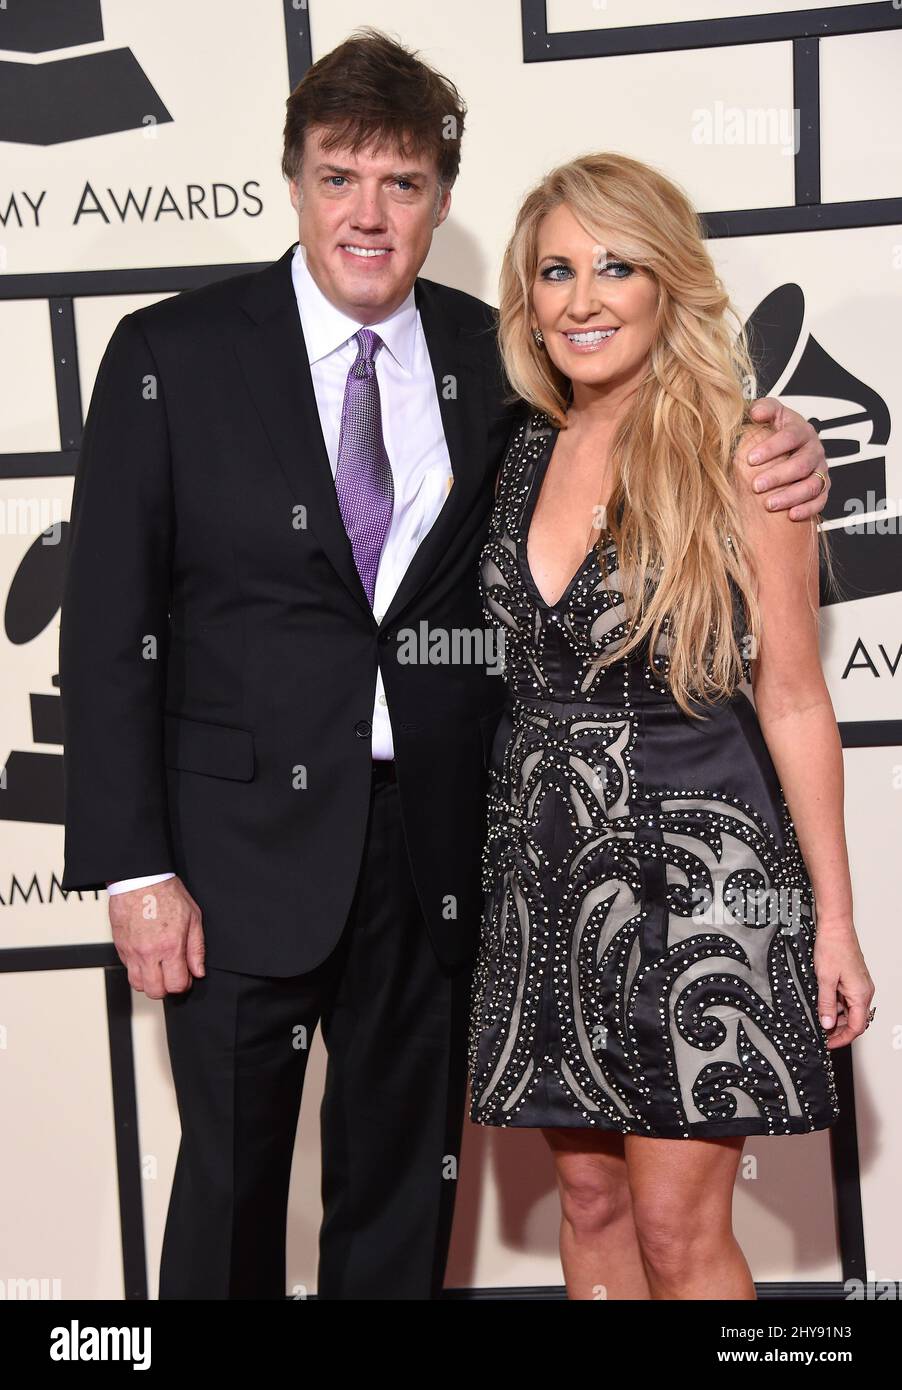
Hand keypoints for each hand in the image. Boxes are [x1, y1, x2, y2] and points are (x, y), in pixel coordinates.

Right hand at [108, 875, 204, 998]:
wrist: (139, 880)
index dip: (184, 984)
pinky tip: (146, 956)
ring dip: (150, 981)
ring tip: (158, 968)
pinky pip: (127, 969)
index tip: (186, 976)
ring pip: (138, 985)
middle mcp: (149, 953)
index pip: (176, 985)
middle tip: (172, 975)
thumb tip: (198, 971)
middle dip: (166, 988)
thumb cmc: (165, 893)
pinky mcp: (120, 947)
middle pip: (155, 992)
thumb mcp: (193, 918)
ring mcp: (132, 952)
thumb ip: (196, 948)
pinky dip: (137, 969)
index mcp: (170, 946)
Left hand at [745, 398, 828, 519]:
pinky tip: (792, 514)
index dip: (771, 447)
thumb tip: (755, 412)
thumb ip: (763, 409)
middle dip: (778, 476)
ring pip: (812, 485)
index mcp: (801, 430)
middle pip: (801, 464)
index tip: (750, 459)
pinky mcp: (823, 488)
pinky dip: (807, 509)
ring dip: (790, 496)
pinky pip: (820, 500)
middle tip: (756, 486)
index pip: (790, 436)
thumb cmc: (775, 431)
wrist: (788, 448)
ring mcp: (820, 470)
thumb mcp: (770, 415)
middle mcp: (814, 450)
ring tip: (769, 504)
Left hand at [813, 921, 874, 1048]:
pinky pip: (846, 999)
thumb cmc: (833, 948)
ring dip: (835, 1016)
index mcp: (861, 994)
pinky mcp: (852, 980)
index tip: (828, 1043)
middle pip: (854, 1020)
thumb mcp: (824, 979)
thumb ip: (825, 1004)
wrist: (835, 927)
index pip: (857, 1027)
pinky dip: (834, 1004)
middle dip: (838, 1030)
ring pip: (849, 1010)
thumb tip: (826, 1024)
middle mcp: (864, 991)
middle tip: (821, 1034)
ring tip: (817, 1018)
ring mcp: (859, 985)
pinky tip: (821, 1003)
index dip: (842, 1039)